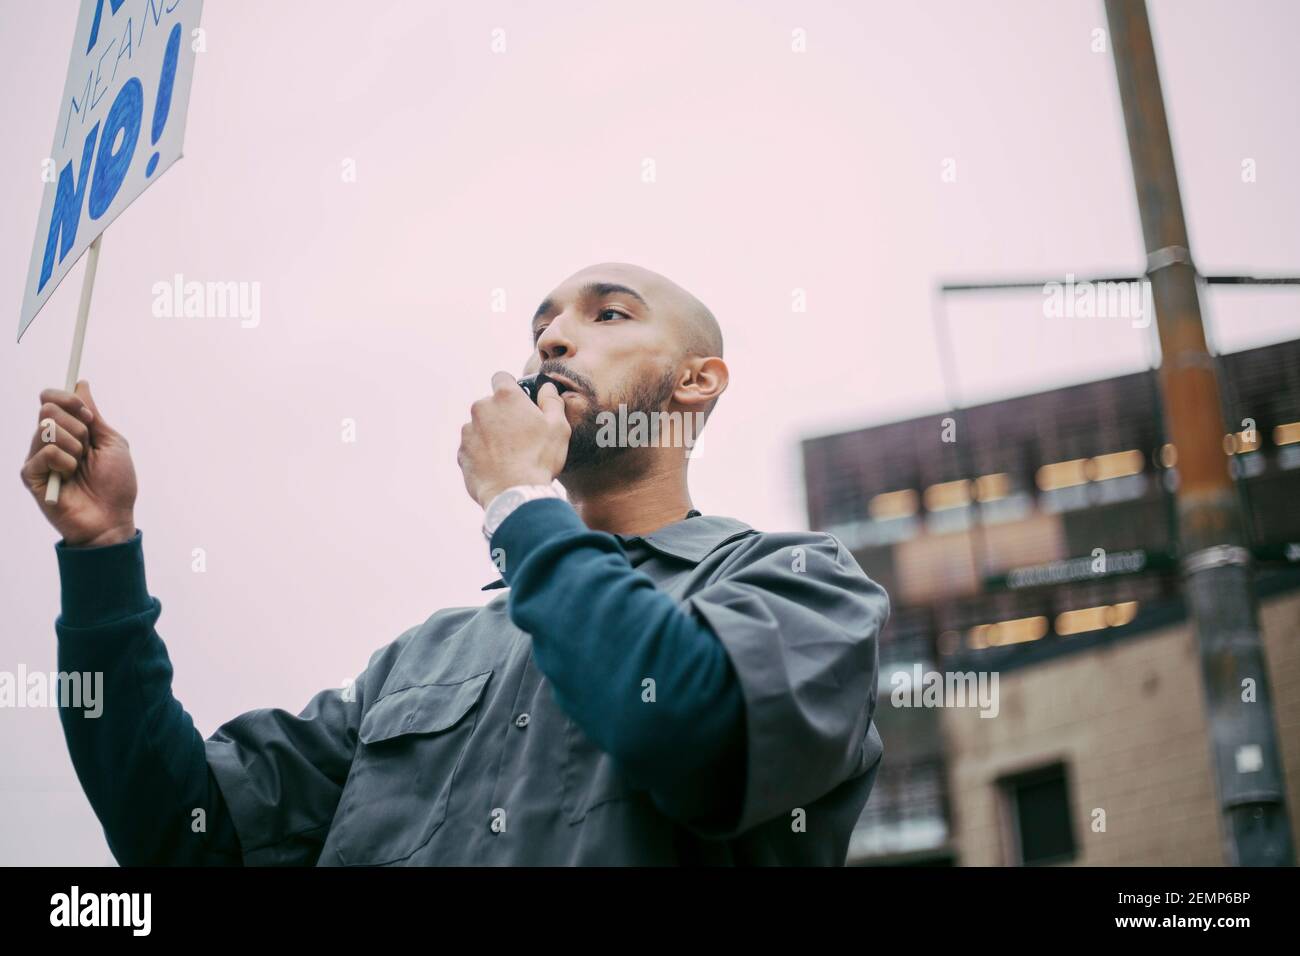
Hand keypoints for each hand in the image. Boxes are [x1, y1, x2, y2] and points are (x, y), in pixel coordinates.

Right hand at [20, 380, 137, 547]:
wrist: (111, 518)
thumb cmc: (116, 484)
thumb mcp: (111, 442)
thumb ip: (93, 415)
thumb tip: (80, 384)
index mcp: (69, 431)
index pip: (51, 399)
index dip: (67, 398)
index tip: (87, 414)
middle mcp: (49, 441)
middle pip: (47, 409)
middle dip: (77, 427)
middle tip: (87, 449)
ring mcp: (38, 457)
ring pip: (47, 428)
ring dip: (74, 446)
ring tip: (79, 467)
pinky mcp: (31, 475)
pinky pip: (45, 451)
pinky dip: (65, 462)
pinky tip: (68, 479)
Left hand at [458, 372, 569, 507]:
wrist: (514, 494)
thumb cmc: (539, 459)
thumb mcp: (558, 427)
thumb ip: (552, 401)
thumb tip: (547, 388)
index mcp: (505, 398)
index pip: (501, 378)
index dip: (511, 387)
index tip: (519, 401)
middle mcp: (481, 409)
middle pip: (490, 405)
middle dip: (502, 415)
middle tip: (520, 435)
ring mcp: (468, 432)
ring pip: (480, 427)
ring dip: (491, 435)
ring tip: (510, 455)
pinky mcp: (462, 453)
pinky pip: (473, 448)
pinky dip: (483, 454)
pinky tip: (499, 467)